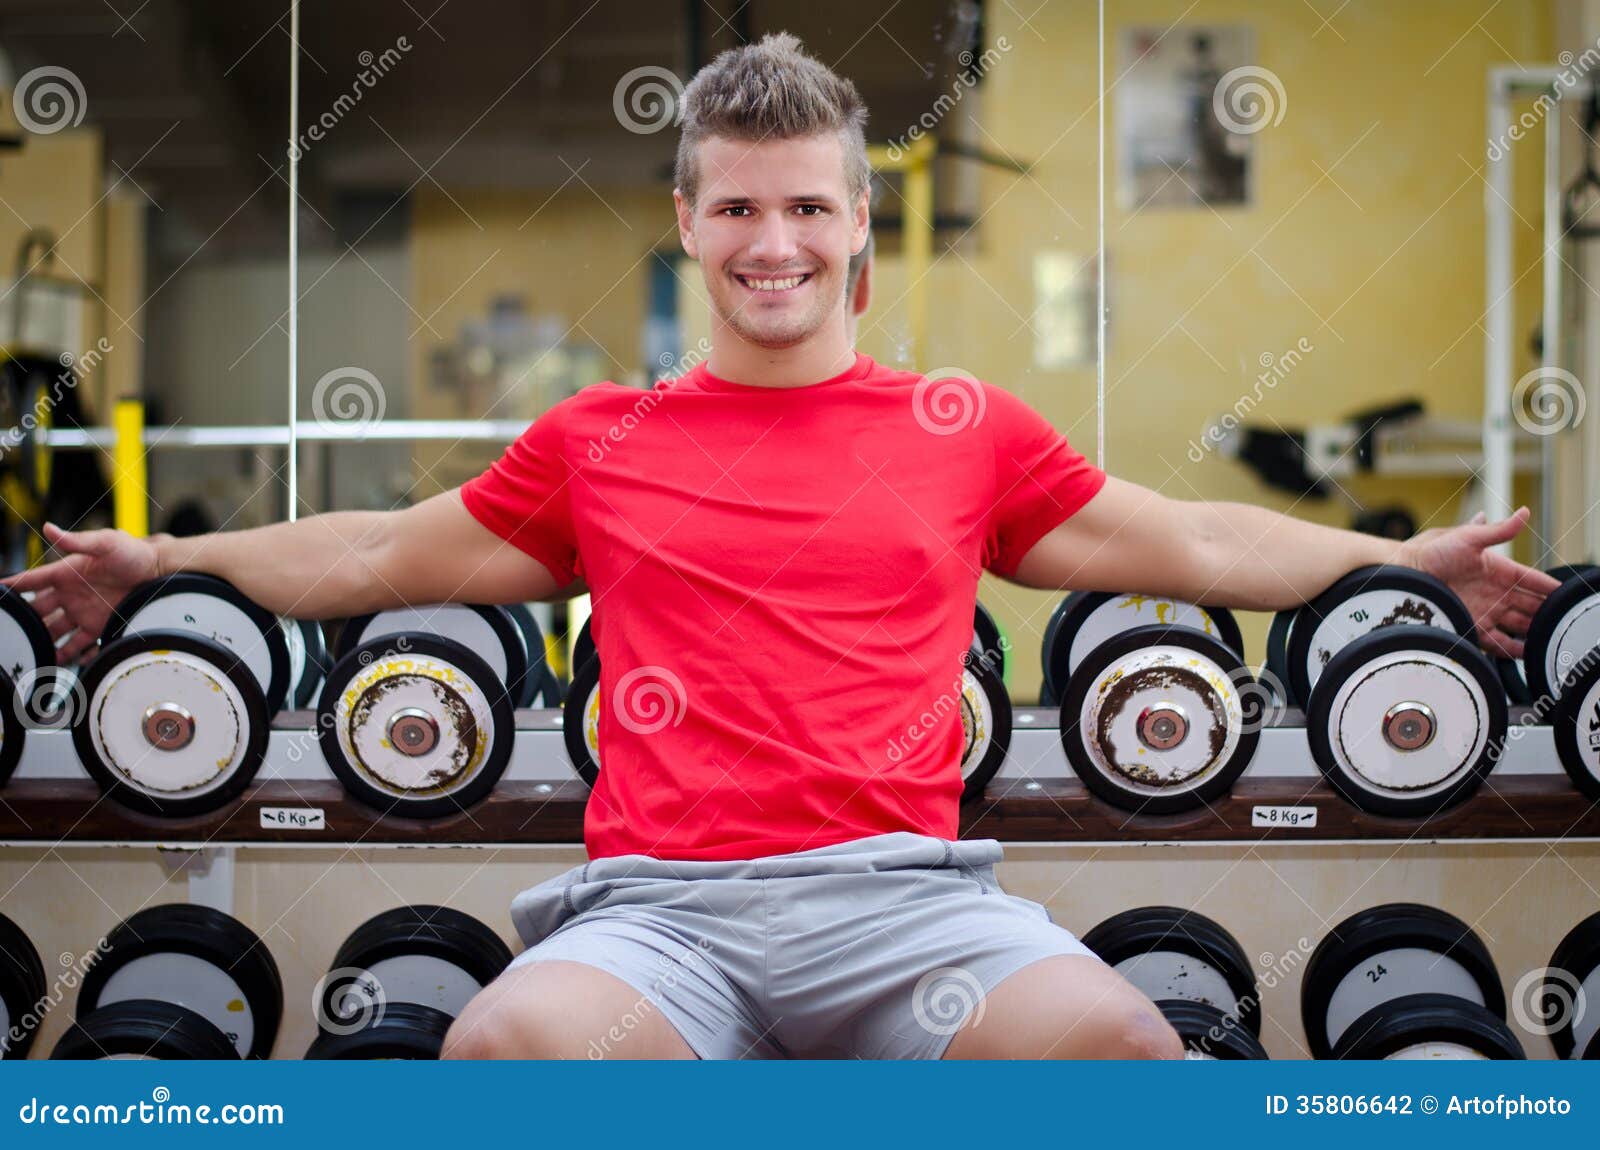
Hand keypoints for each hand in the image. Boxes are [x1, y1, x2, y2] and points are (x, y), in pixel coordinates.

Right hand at [0, 522, 162, 661]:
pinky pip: (81, 644)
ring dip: (44, 642)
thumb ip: (78, 541)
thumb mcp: (106, 543)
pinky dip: (72, 655)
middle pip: (38, 611)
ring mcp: (83, 611)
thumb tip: (49, 527)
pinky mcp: (98, 625)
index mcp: (67, 573)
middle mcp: (70, 594)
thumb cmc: (133, 552)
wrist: (160, 571)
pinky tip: (63, 663)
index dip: (13, 587)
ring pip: (55, 631)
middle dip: (24, 621)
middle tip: (13, 632)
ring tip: (31, 654)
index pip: (32, 581)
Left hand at [1395, 506, 1560, 657]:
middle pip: (1528, 605)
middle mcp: (1493, 592)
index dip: (1548, 587)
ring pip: (1517, 625)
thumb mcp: (1467, 538)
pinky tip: (1526, 653)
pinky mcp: (1471, 627)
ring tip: (1549, 640)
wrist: (1402, 574)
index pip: (1531, 579)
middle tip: (1562, 621)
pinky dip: (1513, 648)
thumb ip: (1498, 531)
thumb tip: (1524, 512)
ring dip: (1533, 632)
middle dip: (1546, 613)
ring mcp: (1484, 610)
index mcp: (1497, 570)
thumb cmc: (1431, 551)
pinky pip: (1497, 641)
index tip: (1567, 594)